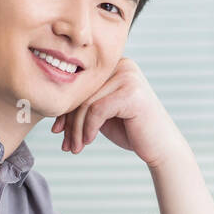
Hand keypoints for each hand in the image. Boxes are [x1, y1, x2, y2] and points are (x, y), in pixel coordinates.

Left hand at [50, 57, 186, 167]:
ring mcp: (128, 77)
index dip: (66, 109)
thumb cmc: (132, 131)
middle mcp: (122, 66)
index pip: (81, 85)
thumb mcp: (103, 113)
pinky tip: (89, 141)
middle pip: (82, 92)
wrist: (161, 147)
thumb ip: (84, 103)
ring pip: (86, 103)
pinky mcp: (130, 93)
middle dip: (69, 121)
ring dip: (76, 130)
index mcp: (114, 66)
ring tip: (75, 147)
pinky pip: (97, 110)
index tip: (57, 131)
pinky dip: (89, 129)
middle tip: (65, 144)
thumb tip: (52, 105)